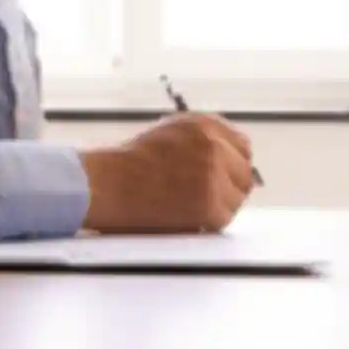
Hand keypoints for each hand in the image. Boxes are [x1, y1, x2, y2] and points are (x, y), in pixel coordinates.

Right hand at [80, 114, 255, 233]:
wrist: (105, 185)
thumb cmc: (126, 165)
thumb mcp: (167, 135)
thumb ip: (200, 141)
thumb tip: (229, 159)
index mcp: (203, 125)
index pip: (241, 147)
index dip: (231, 165)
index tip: (222, 178)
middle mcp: (213, 145)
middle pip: (244, 174)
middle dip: (229, 187)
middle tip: (205, 200)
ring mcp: (214, 175)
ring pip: (236, 199)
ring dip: (218, 207)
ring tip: (187, 208)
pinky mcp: (210, 205)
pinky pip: (223, 219)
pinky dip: (207, 223)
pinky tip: (186, 219)